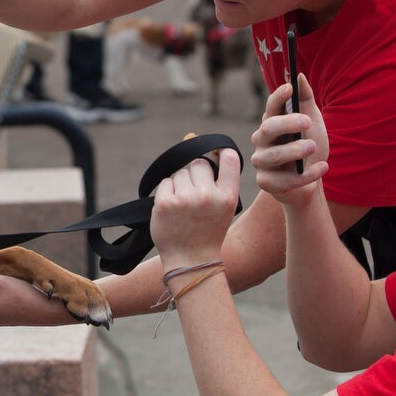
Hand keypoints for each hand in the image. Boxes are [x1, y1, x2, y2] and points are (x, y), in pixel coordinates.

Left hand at [152, 148, 240, 266]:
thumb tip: (190, 135)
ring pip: (180, 172)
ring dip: (180, 184)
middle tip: (196, 197)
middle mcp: (208, 196)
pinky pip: (166, 182)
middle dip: (195, 175)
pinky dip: (168, 191)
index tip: (219, 156)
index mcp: (227, 197)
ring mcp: (185, 199)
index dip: (221, 153)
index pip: (229, 159)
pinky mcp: (165, 203)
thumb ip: (215, 175)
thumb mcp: (222, 205)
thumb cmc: (207, 230)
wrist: (191, 259)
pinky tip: (173, 208)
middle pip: (198, 164)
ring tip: (185, 206)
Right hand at [251, 74, 328, 205]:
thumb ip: (306, 100)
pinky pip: (285, 179)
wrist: (311, 181)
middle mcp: (262, 140)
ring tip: (313, 147)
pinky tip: (323, 166)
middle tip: (307, 122)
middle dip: (287, 124)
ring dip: (295, 150)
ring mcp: (261, 162)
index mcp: (272, 123)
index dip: (278, 97)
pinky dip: (307, 174)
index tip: (289, 88)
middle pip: (268, 128)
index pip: (271, 107)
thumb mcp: (313, 123)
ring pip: (274, 155)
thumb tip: (300, 76)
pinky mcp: (266, 182)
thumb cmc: (309, 147)